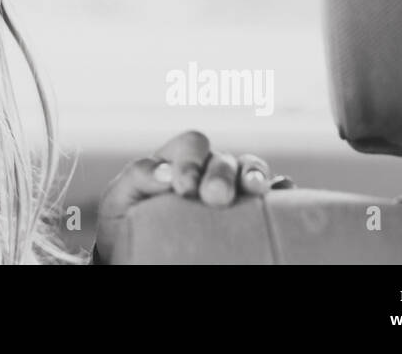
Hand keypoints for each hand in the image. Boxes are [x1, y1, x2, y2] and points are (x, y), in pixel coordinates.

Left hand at [93, 130, 286, 263]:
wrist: (136, 256)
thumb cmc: (126, 223)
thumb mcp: (119, 199)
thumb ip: (136, 177)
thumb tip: (164, 173)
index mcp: (177, 160)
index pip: (192, 144)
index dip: (191, 159)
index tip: (183, 186)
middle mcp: (208, 170)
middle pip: (224, 158)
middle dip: (222, 173)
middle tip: (215, 197)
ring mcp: (232, 190)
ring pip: (251, 169)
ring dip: (254, 175)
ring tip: (255, 188)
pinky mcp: (250, 213)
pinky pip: (275, 197)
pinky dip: (281, 192)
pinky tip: (282, 194)